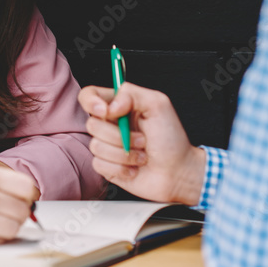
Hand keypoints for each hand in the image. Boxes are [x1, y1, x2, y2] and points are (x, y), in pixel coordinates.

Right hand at [78, 83, 206, 204]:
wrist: (178, 172)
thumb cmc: (171, 139)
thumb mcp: (158, 105)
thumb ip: (132, 94)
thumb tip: (109, 106)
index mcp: (119, 106)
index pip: (89, 96)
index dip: (91, 102)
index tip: (107, 111)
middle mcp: (111, 125)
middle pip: (92, 124)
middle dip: (120, 135)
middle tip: (142, 139)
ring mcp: (107, 146)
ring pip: (96, 146)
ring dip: (124, 153)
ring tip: (142, 154)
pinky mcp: (107, 166)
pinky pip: (99, 164)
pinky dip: (121, 167)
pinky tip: (134, 168)